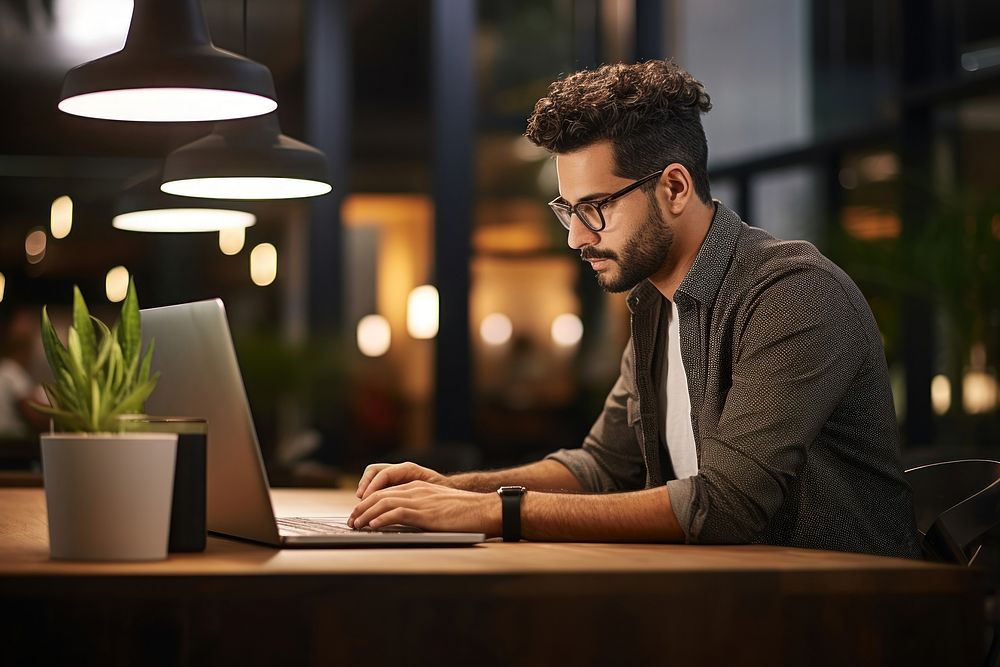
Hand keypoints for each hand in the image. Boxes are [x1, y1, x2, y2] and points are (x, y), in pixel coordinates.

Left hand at [349, 481, 499, 534]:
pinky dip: (381, 519)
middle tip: (351, 522)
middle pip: (380, 495)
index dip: (368, 503)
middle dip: (361, 509)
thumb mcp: (438, 507)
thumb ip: (421, 510)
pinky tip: (373, 527)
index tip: (359, 515)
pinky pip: (396, 513)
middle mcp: (416, 490)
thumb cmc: (465, 513)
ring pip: (383, 503)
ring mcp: (420, 500)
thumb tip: (403, 523)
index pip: (386, 491)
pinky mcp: (425, 512)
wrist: (483, 510)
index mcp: (419, 487)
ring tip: (356, 525)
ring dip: (366, 515)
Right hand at [356, 462, 446, 498]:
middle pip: (374, 472)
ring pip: (373, 478)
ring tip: (361, 504)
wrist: (451, 490)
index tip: (366, 499)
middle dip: (364, 486)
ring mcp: (396, 477)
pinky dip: (371, 495)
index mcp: (409, 470)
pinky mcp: (394, 485)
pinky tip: (370, 507)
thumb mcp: (433, 492)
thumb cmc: (444, 491)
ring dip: (365, 490)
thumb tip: (403, 501)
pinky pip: (378, 487)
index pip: (384, 474)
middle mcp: (400, 471)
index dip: (373, 486)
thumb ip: (419, 494)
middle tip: (360, 502)